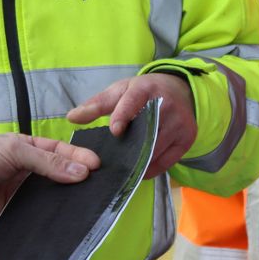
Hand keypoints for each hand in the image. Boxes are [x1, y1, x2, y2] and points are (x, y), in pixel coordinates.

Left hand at [0, 134, 100, 226]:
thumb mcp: (14, 150)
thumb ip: (47, 161)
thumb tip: (81, 173)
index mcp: (29, 149)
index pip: (62, 152)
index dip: (80, 158)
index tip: (98, 167)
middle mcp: (29, 172)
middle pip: (61, 176)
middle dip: (79, 180)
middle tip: (102, 186)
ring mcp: (23, 194)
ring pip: (52, 197)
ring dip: (68, 200)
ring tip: (91, 204)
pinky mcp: (16, 215)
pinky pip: (38, 217)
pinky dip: (52, 218)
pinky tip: (68, 221)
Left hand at [67, 72, 195, 177]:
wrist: (179, 90)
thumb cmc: (144, 92)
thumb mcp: (120, 91)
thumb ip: (95, 105)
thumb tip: (71, 118)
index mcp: (146, 88)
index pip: (134, 101)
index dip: (124, 115)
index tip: (114, 131)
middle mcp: (167, 105)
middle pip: (146, 131)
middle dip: (129, 148)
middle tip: (109, 164)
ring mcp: (181, 123)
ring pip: (156, 150)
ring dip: (137, 162)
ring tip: (120, 170)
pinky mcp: (187, 139)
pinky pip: (167, 162)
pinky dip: (150, 169)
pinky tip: (137, 171)